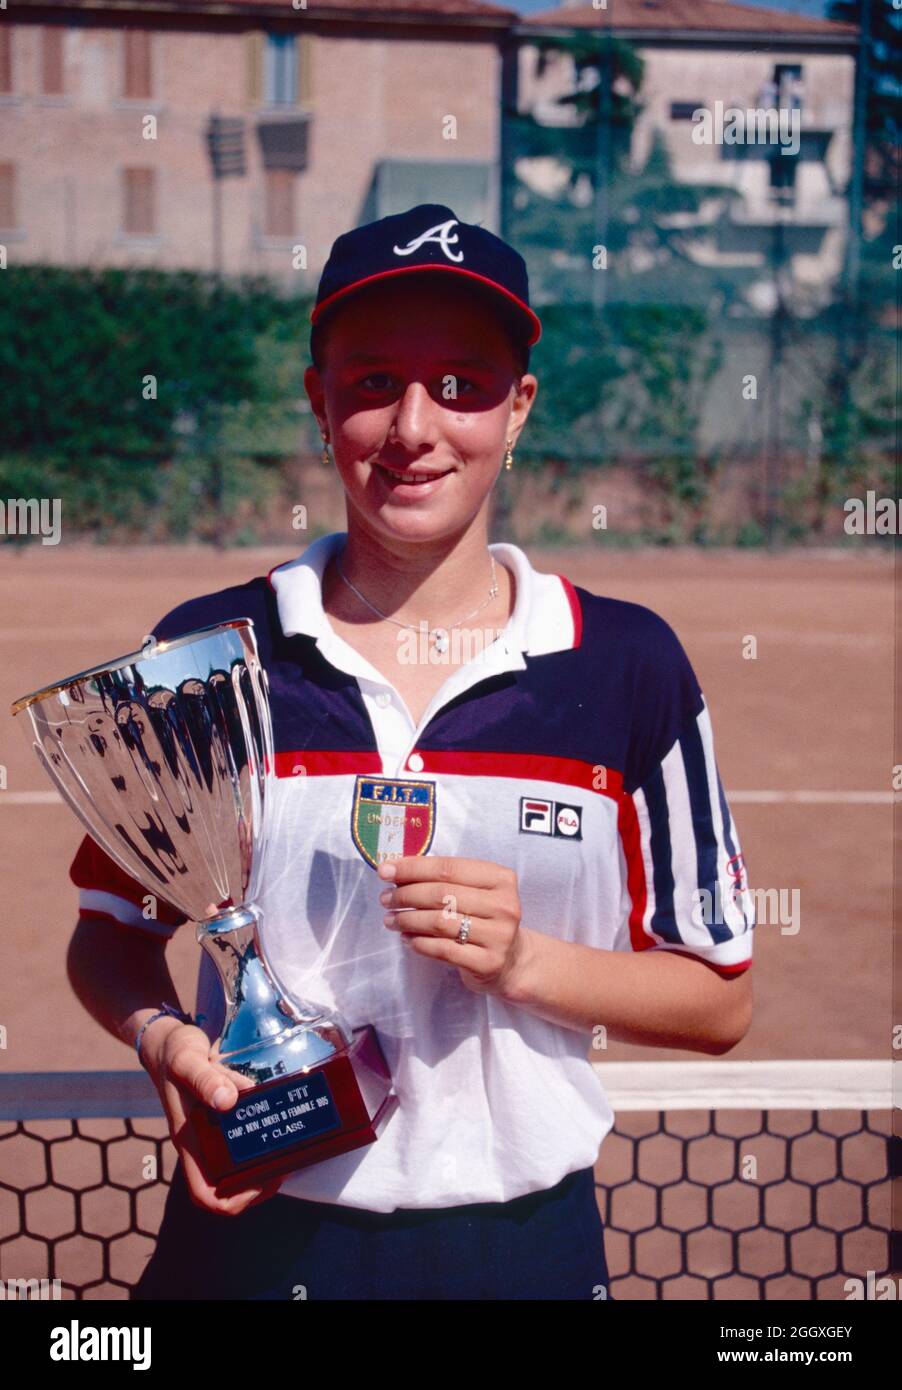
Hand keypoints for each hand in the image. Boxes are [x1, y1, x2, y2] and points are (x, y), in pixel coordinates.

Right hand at [140, 1017, 282, 1216]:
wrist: (168, 1043)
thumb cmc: (174, 1054)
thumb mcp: (187, 1061)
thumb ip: (205, 1079)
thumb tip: (228, 1101)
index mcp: (189, 1141)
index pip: (205, 1194)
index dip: (233, 1200)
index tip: (260, 1181)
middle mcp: (202, 1143)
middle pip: (228, 1188)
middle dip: (258, 1184)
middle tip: (285, 1162)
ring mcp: (212, 1132)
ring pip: (238, 1165)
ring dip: (262, 1163)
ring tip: (289, 1145)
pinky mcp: (223, 1117)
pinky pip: (243, 1139)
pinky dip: (262, 1137)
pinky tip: (281, 1120)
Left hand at [377, 854, 528, 997]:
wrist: (511, 960)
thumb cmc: (483, 918)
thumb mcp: (474, 892)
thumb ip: (443, 879)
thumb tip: (394, 871)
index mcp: (501, 878)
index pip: (448, 868)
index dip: (413, 868)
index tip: (385, 871)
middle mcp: (504, 905)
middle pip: (442, 894)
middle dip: (406, 895)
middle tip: (385, 898)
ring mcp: (499, 935)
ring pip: (440, 922)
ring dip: (408, 919)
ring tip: (390, 920)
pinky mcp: (489, 962)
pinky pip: (443, 950)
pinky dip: (419, 943)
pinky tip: (406, 939)